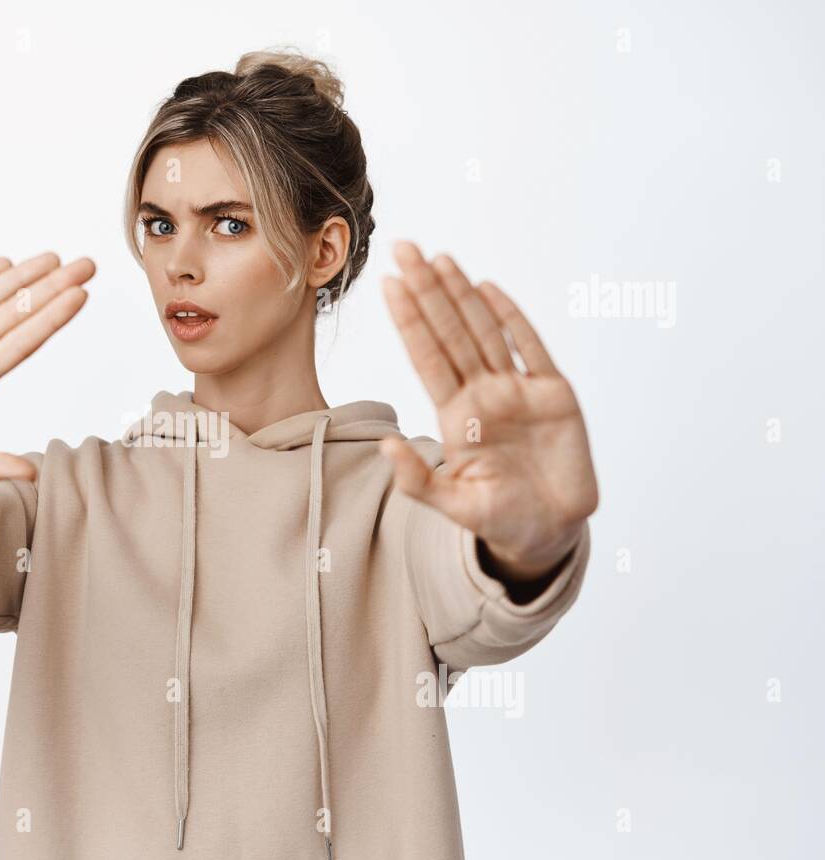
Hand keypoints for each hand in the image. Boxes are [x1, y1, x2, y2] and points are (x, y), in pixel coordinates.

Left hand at [378, 241, 597, 573]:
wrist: (550, 531)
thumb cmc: (499, 518)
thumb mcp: (453, 504)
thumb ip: (417, 480)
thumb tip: (385, 447)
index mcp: (456, 415)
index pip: (426, 357)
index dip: (409, 320)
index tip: (388, 284)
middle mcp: (482, 394)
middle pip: (450, 332)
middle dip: (427, 291)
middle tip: (404, 249)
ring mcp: (517, 390)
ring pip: (485, 331)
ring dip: (461, 294)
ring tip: (439, 258)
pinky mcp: (554, 394)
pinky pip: (530, 348)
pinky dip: (512, 318)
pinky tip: (488, 289)